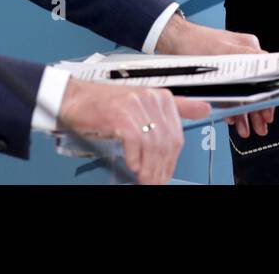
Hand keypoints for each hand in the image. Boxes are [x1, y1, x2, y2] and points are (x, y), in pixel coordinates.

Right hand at [57, 79, 210, 184]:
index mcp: (162, 97)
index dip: (172, 160)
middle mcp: (152, 98)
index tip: (166, 174)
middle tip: (155, 182)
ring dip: (148, 168)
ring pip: (152, 145)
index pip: (176, 135)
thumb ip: (177, 106)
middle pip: (166, 143)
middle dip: (161, 168)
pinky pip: (135, 142)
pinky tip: (132, 165)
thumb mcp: (144, 104)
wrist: (73, 98)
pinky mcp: (121, 114)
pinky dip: (134, 158)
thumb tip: (205, 108)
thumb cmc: (106, 104)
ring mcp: (136, 105)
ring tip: (144, 179)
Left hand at [153, 15, 270, 137]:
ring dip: (244, 112)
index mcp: (249, 49)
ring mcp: (233, 66)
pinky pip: (231, 93)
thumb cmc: (193, 43)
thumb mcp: (220, 51)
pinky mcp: (221, 74)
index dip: (268, 98)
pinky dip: (232, 106)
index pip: (267, 78)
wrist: (173, 40)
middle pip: (257, 88)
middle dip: (258, 111)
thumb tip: (263, 68)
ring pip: (244, 93)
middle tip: (259, 128)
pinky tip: (231, 118)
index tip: (267, 114)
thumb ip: (244, 58)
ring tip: (244, 129)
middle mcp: (244, 58)